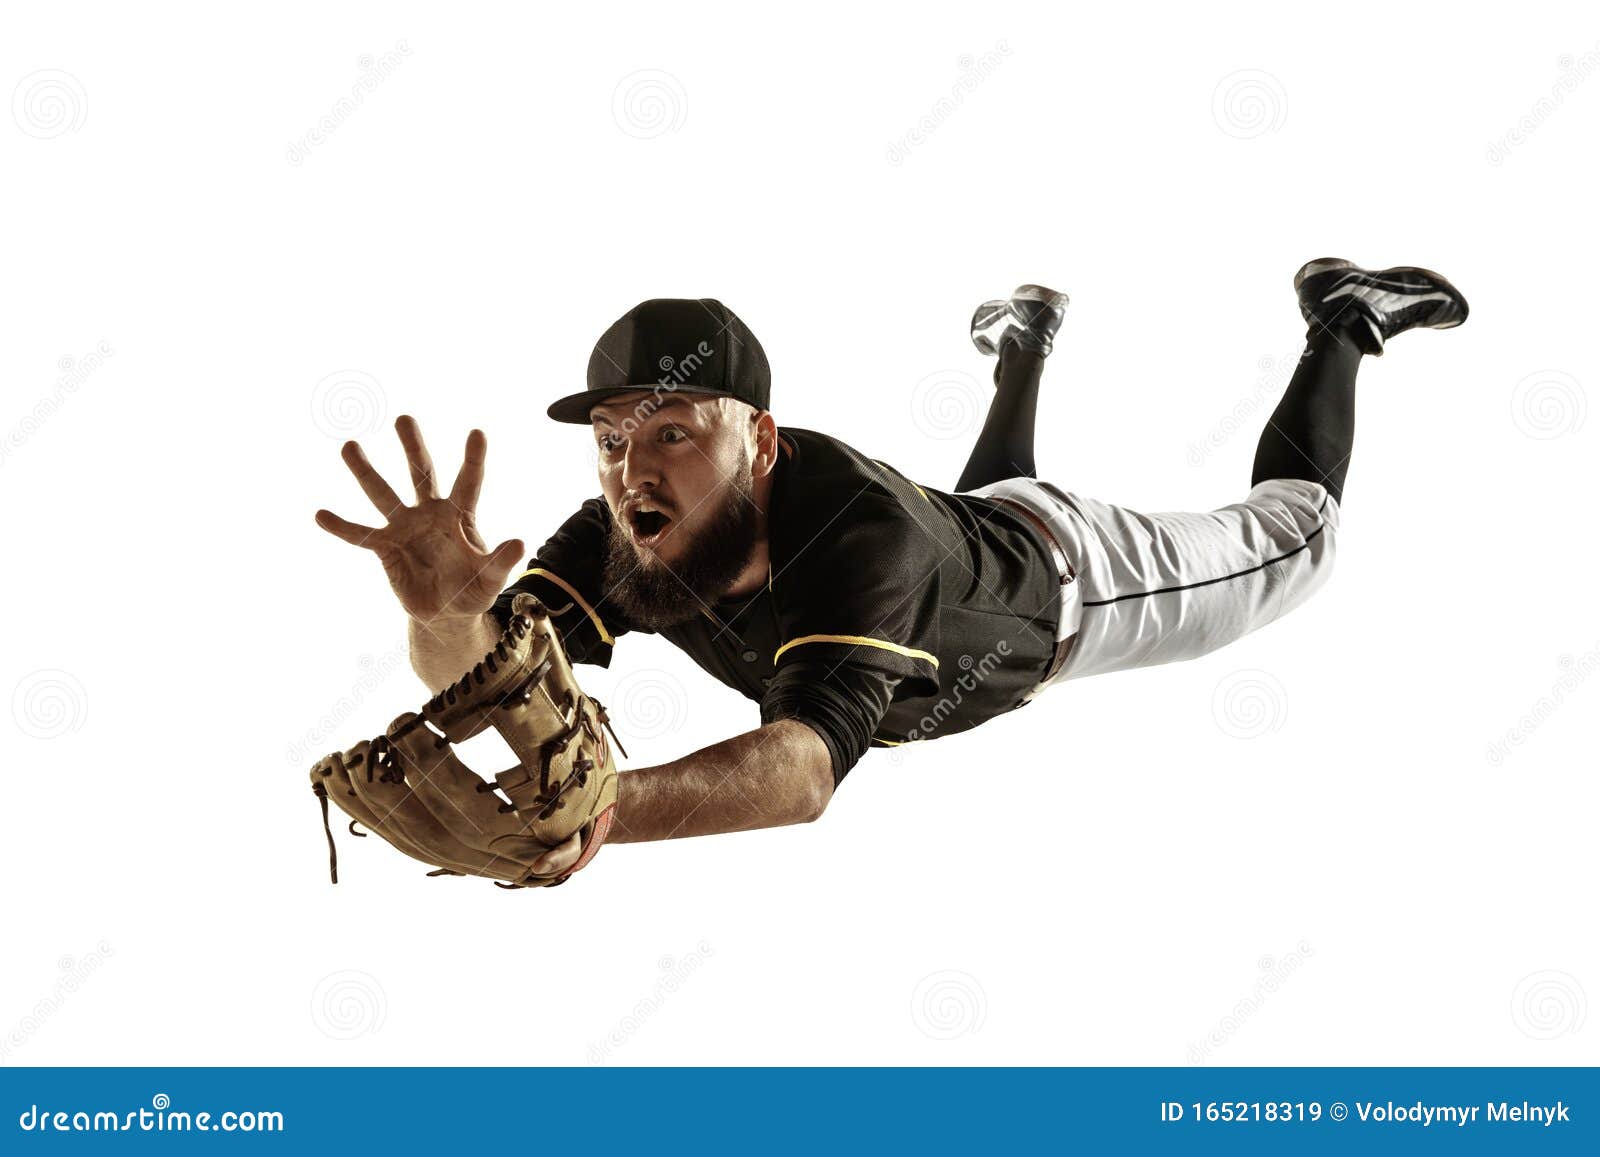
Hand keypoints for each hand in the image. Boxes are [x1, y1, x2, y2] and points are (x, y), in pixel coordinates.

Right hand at [315, 415, 524, 623]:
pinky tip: (320, 514)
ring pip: (383, 494)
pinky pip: (361, 535)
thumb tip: (521, 543)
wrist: (446, 614)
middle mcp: (430, 514)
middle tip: (404, 418)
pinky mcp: (385, 548)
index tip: (478, 432)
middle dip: (413, 447)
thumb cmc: (473, 590)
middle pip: (421, 474)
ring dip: (366, 471)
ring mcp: (405, 528)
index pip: (468, 483)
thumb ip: (501, 561)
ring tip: (350, 445)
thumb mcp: (491, 579)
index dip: (473, 459)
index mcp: (460, 516)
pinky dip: (341, 526)